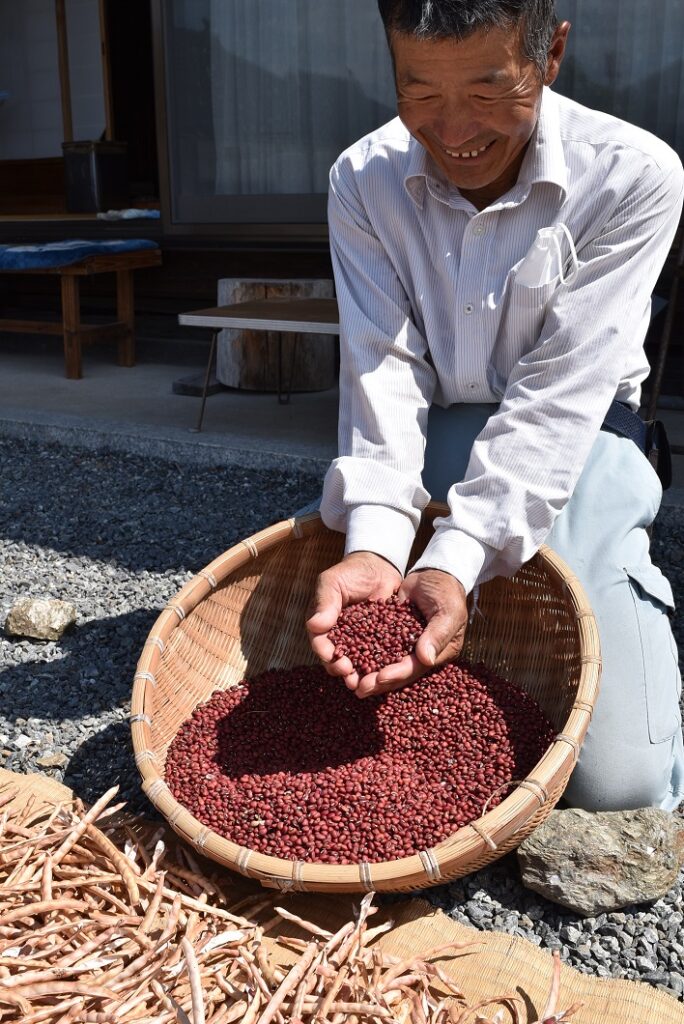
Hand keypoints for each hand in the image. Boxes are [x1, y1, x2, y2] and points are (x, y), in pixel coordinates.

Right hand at [306, 551, 401, 689]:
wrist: (379, 565)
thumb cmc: (350, 572)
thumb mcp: (333, 582)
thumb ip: (325, 602)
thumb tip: (315, 625)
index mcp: (324, 624)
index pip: (321, 643)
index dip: (327, 655)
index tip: (337, 662)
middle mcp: (340, 637)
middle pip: (337, 659)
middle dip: (343, 671)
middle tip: (352, 678)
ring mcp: (360, 640)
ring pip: (358, 662)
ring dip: (361, 675)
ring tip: (368, 684)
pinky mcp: (380, 641)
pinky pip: (380, 656)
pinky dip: (382, 666)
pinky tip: (387, 674)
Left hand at [352, 568, 467, 698]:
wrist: (435, 573)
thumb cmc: (446, 591)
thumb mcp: (448, 611)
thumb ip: (438, 634)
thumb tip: (426, 659)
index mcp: (440, 652)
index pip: (416, 667)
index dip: (398, 674)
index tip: (379, 678)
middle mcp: (424, 654)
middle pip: (400, 671)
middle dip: (380, 681)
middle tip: (359, 689)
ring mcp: (409, 646)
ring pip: (388, 663)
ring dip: (371, 673)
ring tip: (352, 682)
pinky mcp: (396, 635)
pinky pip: (381, 648)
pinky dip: (367, 654)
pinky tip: (351, 660)